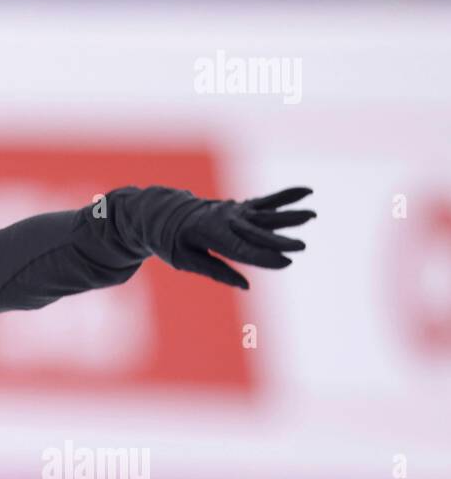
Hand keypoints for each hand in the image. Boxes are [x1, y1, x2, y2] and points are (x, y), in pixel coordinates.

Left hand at [166, 186, 315, 289]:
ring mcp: (235, 211)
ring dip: (289, 215)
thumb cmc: (174, 242)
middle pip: (256, 232)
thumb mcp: (185, 260)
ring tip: (313, 214)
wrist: (165, 213)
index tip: (286, 262)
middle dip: (279, 240)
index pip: (240, 249)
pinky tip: (307, 192)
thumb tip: (245, 286)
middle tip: (301, 247)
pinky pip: (266, 202)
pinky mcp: (242, 207)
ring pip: (265, 214)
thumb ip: (216, 271)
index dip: (262, 257)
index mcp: (209, 234)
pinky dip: (286, 196)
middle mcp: (225, 219)